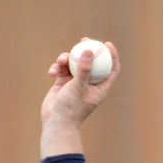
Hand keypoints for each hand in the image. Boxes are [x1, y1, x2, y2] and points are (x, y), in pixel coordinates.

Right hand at [40, 39, 119, 157]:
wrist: (56, 123)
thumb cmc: (71, 108)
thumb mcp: (79, 87)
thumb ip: (84, 69)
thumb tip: (88, 50)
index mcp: (99, 88)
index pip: (110, 69)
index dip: (111, 56)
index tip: (106, 44)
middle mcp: (89, 84)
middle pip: (92, 63)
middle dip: (87, 50)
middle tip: (83, 40)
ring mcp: (76, 83)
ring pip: (74, 64)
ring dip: (66, 59)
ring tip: (60, 61)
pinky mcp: (63, 83)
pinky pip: (62, 69)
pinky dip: (57, 68)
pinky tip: (51, 72)